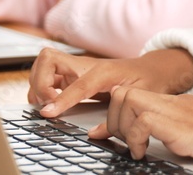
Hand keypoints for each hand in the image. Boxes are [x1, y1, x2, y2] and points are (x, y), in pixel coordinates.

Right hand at [28, 48, 192, 116]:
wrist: (154, 68)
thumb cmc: (149, 80)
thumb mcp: (140, 97)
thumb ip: (119, 116)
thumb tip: (96, 132)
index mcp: (103, 71)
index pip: (76, 83)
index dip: (61, 98)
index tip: (48, 112)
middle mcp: (86, 66)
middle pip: (48, 59)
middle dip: (39, 81)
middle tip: (46, 104)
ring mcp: (78, 68)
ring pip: (44, 65)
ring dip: (37, 84)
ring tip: (46, 104)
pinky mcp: (74, 74)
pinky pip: (48, 75)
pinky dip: (41, 87)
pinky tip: (50, 102)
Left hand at [89, 87, 192, 162]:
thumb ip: (178, 130)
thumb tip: (161, 142)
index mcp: (176, 103)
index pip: (133, 93)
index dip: (116, 112)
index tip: (109, 133)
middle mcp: (173, 104)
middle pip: (123, 92)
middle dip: (112, 119)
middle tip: (121, 141)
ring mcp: (177, 113)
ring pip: (128, 101)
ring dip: (121, 128)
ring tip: (134, 149)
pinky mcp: (182, 128)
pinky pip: (144, 121)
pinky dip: (135, 139)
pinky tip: (144, 153)